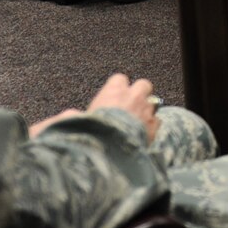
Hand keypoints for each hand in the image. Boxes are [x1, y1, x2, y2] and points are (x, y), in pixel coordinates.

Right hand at [36, 72, 159, 141]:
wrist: (111, 149)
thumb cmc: (92, 132)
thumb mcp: (76, 120)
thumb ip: (74, 114)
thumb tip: (70, 115)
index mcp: (114, 91)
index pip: (119, 78)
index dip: (117, 87)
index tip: (113, 95)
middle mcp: (133, 97)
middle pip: (143, 84)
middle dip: (139, 93)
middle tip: (131, 104)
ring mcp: (146, 110)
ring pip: (153, 102)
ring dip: (146, 110)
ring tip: (137, 121)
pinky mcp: (154, 126)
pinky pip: (157, 121)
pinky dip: (152, 126)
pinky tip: (143, 134)